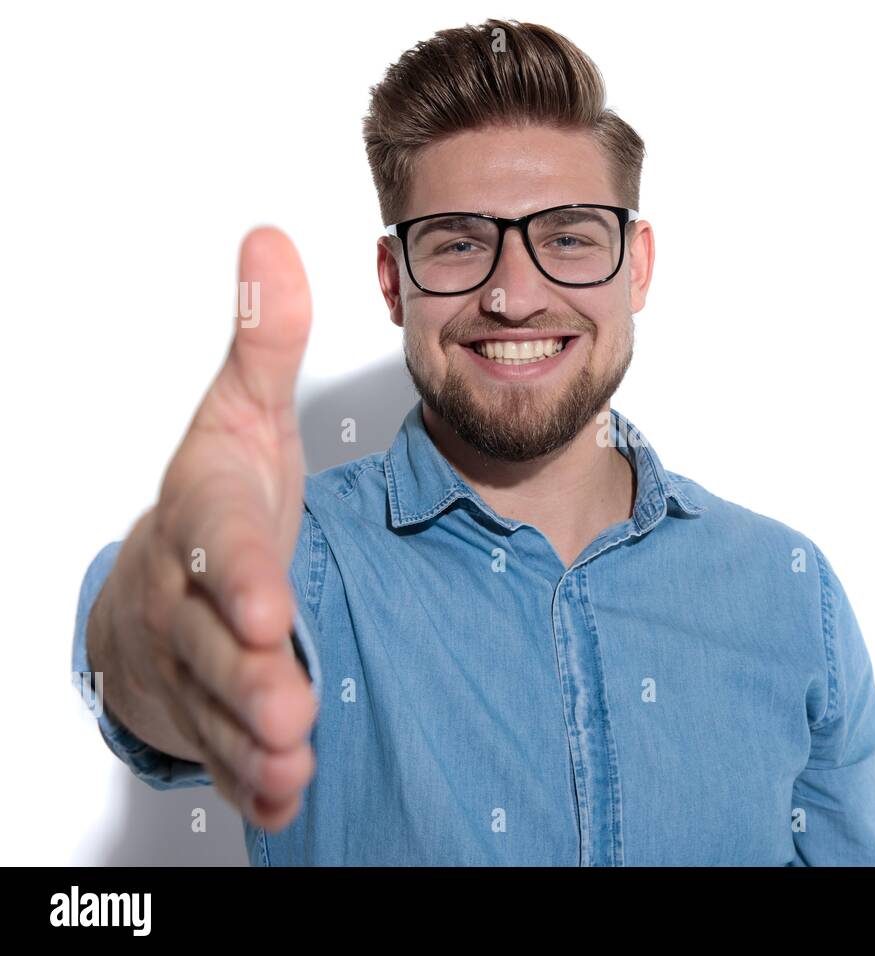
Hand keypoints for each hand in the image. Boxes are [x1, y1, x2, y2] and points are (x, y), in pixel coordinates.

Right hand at [107, 226, 317, 830]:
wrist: (160, 579)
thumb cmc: (213, 496)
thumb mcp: (238, 414)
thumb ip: (262, 340)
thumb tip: (270, 240)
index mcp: (204, 519)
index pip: (220, 544)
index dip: (241, 575)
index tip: (270, 605)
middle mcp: (190, 595)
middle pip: (216, 640)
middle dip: (248, 675)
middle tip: (288, 707)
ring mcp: (196, 658)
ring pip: (219, 705)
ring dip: (252, 740)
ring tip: (290, 763)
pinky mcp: (209, 706)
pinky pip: (225, 748)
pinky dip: (253, 779)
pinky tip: (283, 798)